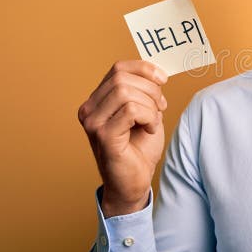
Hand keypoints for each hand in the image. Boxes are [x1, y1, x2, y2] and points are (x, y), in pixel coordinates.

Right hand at [78, 60, 168, 216]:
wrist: (134, 183)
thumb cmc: (139, 149)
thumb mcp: (144, 112)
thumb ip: (144, 92)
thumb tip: (157, 72)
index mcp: (97, 101)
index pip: (118, 68)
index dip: (144, 69)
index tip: (162, 79)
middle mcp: (89, 110)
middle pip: (122, 78)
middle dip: (150, 89)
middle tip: (160, 107)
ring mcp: (93, 123)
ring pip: (126, 92)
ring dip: (150, 105)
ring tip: (153, 121)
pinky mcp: (104, 136)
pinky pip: (131, 111)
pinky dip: (148, 117)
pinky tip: (150, 130)